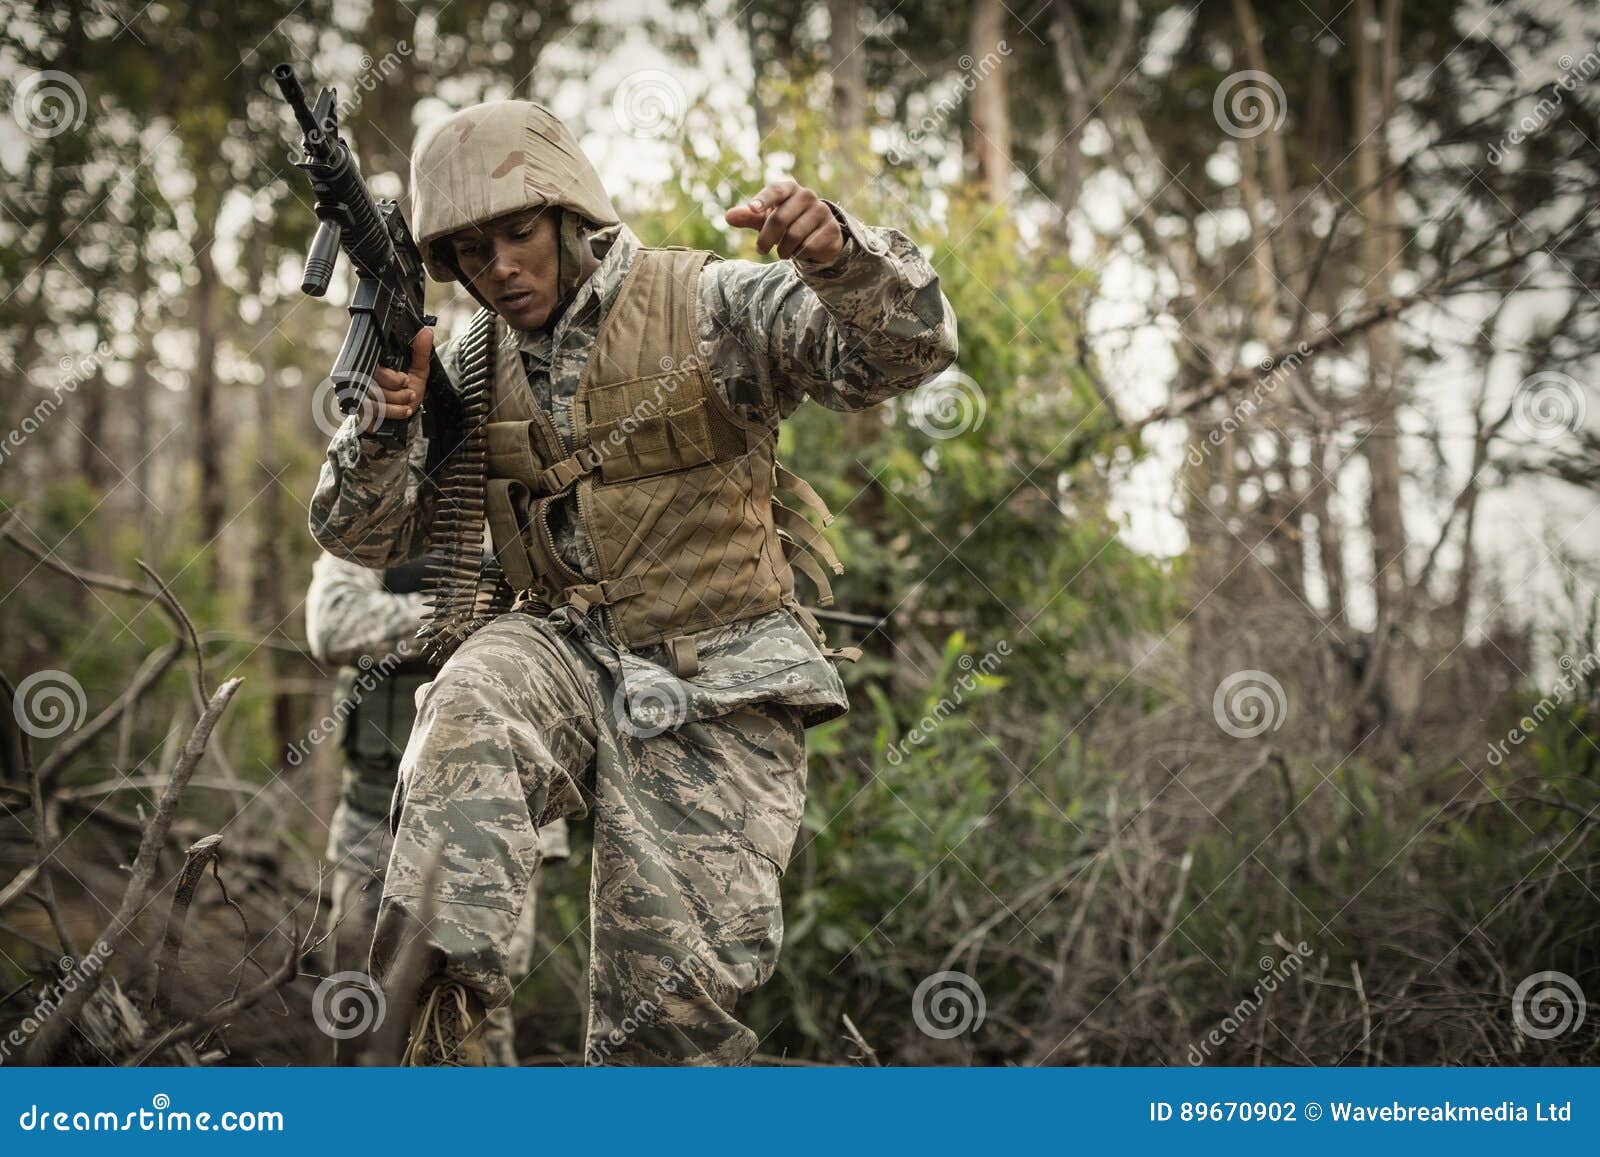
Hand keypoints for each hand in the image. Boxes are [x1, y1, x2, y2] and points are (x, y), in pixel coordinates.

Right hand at [364, 327, 432, 432]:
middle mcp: (362, 378)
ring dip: (397, 401)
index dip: (391, 375)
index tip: (405, 379)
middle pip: (373, 380)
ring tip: (407, 401)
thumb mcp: (417, 372)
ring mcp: (358, 395)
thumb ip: (420, 352)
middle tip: (409, 391)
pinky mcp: (359, 412)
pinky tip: (402, 410)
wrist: (403, 417)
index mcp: (374, 364)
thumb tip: (426, 332)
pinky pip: (372, 411)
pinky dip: (393, 412)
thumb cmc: (407, 391)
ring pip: (374, 396)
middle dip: (397, 389)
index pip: (373, 363)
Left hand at [724, 179, 844, 264]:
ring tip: (782, 253)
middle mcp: (807, 196)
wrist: (819, 236)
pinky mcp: (831, 229)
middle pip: (780, 219)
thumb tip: (728, 216)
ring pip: (794, 235)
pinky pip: (808, 246)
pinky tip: (798, 253)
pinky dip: (799, 254)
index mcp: (789, 189)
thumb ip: (748, 216)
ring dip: (783, 250)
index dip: (763, 199)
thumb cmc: (787, 223)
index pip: (775, 190)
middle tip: (761, 250)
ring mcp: (821, 211)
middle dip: (766, 238)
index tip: (752, 209)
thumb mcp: (766, 219)